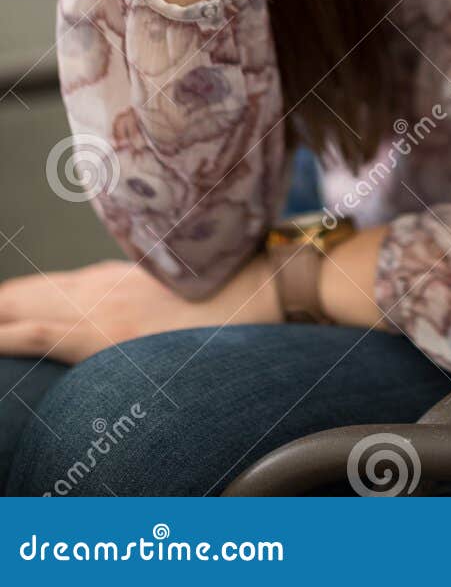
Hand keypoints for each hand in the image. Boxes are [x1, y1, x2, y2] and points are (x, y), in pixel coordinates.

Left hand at [0, 257, 280, 365]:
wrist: (262, 288)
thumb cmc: (231, 294)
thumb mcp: (177, 294)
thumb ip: (144, 301)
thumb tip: (137, 319)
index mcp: (112, 279)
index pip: (42, 290)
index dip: (8, 301)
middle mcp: (100, 288)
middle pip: (24, 297)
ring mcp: (102, 309)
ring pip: (23, 310)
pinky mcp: (109, 334)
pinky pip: (42, 334)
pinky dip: (8, 334)